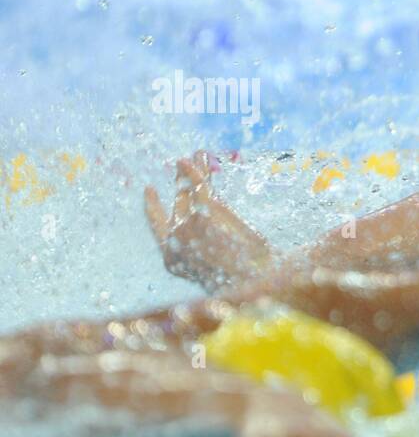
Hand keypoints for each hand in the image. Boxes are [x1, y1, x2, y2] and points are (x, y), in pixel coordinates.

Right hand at [144, 150, 273, 290]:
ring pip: (187, 192)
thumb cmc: (237, 279)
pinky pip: (200, 188)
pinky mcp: (204, 214)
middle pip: (177, 203)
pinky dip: (197, 172)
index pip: (158, 227)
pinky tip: (197, 159)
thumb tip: (209, 216)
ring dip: (190, 172)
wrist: (251, 281)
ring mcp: (188, 226)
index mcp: (174, 258)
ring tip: (195, 155)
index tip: (149, 190)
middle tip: (181, 165)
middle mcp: (175, 240)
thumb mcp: (215, 261)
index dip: (153, 207)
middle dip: (180, 183)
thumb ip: (206, 241)